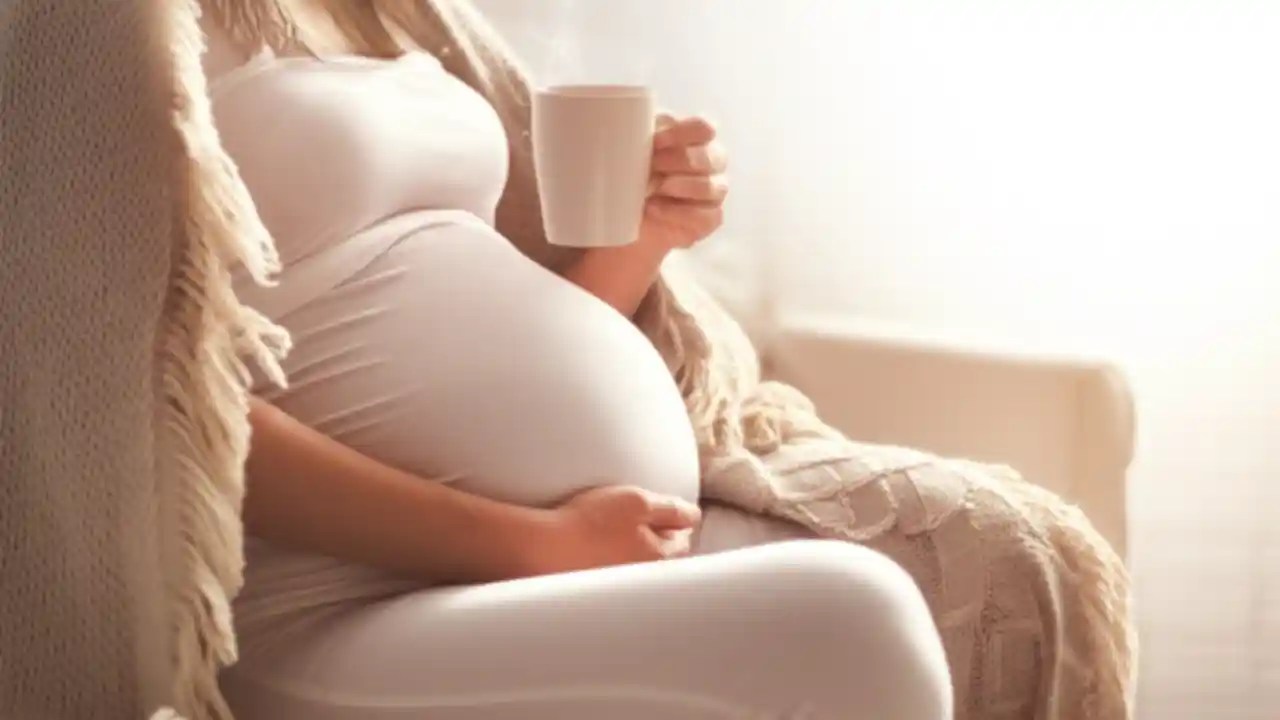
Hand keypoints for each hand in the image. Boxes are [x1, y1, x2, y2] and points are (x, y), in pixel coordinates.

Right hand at [519, 486, 701, 576]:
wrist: (544, 549)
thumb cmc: (590, 522)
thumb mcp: (637, 502)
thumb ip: (671, 509)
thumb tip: (695, 517)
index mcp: (658, 557)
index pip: (682, 543)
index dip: (677, 525)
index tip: (667, 516)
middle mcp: (644, 579)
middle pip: (664, 562)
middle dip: (663, 546)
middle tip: (649, 528)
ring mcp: (622, 589)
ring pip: (641, 572)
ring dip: (639, 558)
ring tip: (624, 541)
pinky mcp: (599, 594)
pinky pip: (618, 582)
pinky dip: (616, 569)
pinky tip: (602, 557)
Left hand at [639, 114, 729, 252]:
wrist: (623, 216)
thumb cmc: (629, 175)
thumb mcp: (629, 149)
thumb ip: (638, 135)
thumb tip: (630, 129)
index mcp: (695, 137)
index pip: (703, 128)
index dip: (682, 133)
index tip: (656, 141)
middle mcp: (711, 162)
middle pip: (708, 157)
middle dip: (676, 161)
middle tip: (649, 167)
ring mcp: (714, 191)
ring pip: (710, 187)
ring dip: (678, 186)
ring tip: (649, 189)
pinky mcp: (709, 219)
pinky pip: (703, 217)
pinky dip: (676, 213)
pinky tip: (653, 208)